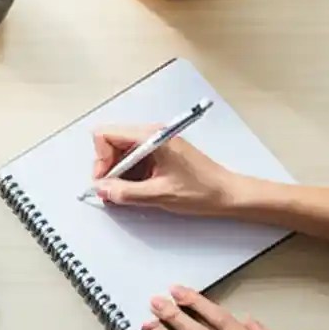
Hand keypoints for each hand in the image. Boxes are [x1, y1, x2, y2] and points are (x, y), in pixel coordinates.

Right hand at [91, 125, 239, 215]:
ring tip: (124, 194)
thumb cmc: (203, 191)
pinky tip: (136, 190)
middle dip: (107, 167)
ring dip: (119, 173)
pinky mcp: (162, 152)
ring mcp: (158, 142)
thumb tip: (102, 189)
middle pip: (112, 143)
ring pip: (122, 152)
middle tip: (111, 190)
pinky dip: (130, 174)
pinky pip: (135, 159)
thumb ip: (126, 192)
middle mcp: (153, 134)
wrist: (229, 194)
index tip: (104, 179)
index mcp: (153, 137)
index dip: (100, 158)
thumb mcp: (159, 194)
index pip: (107, 135)